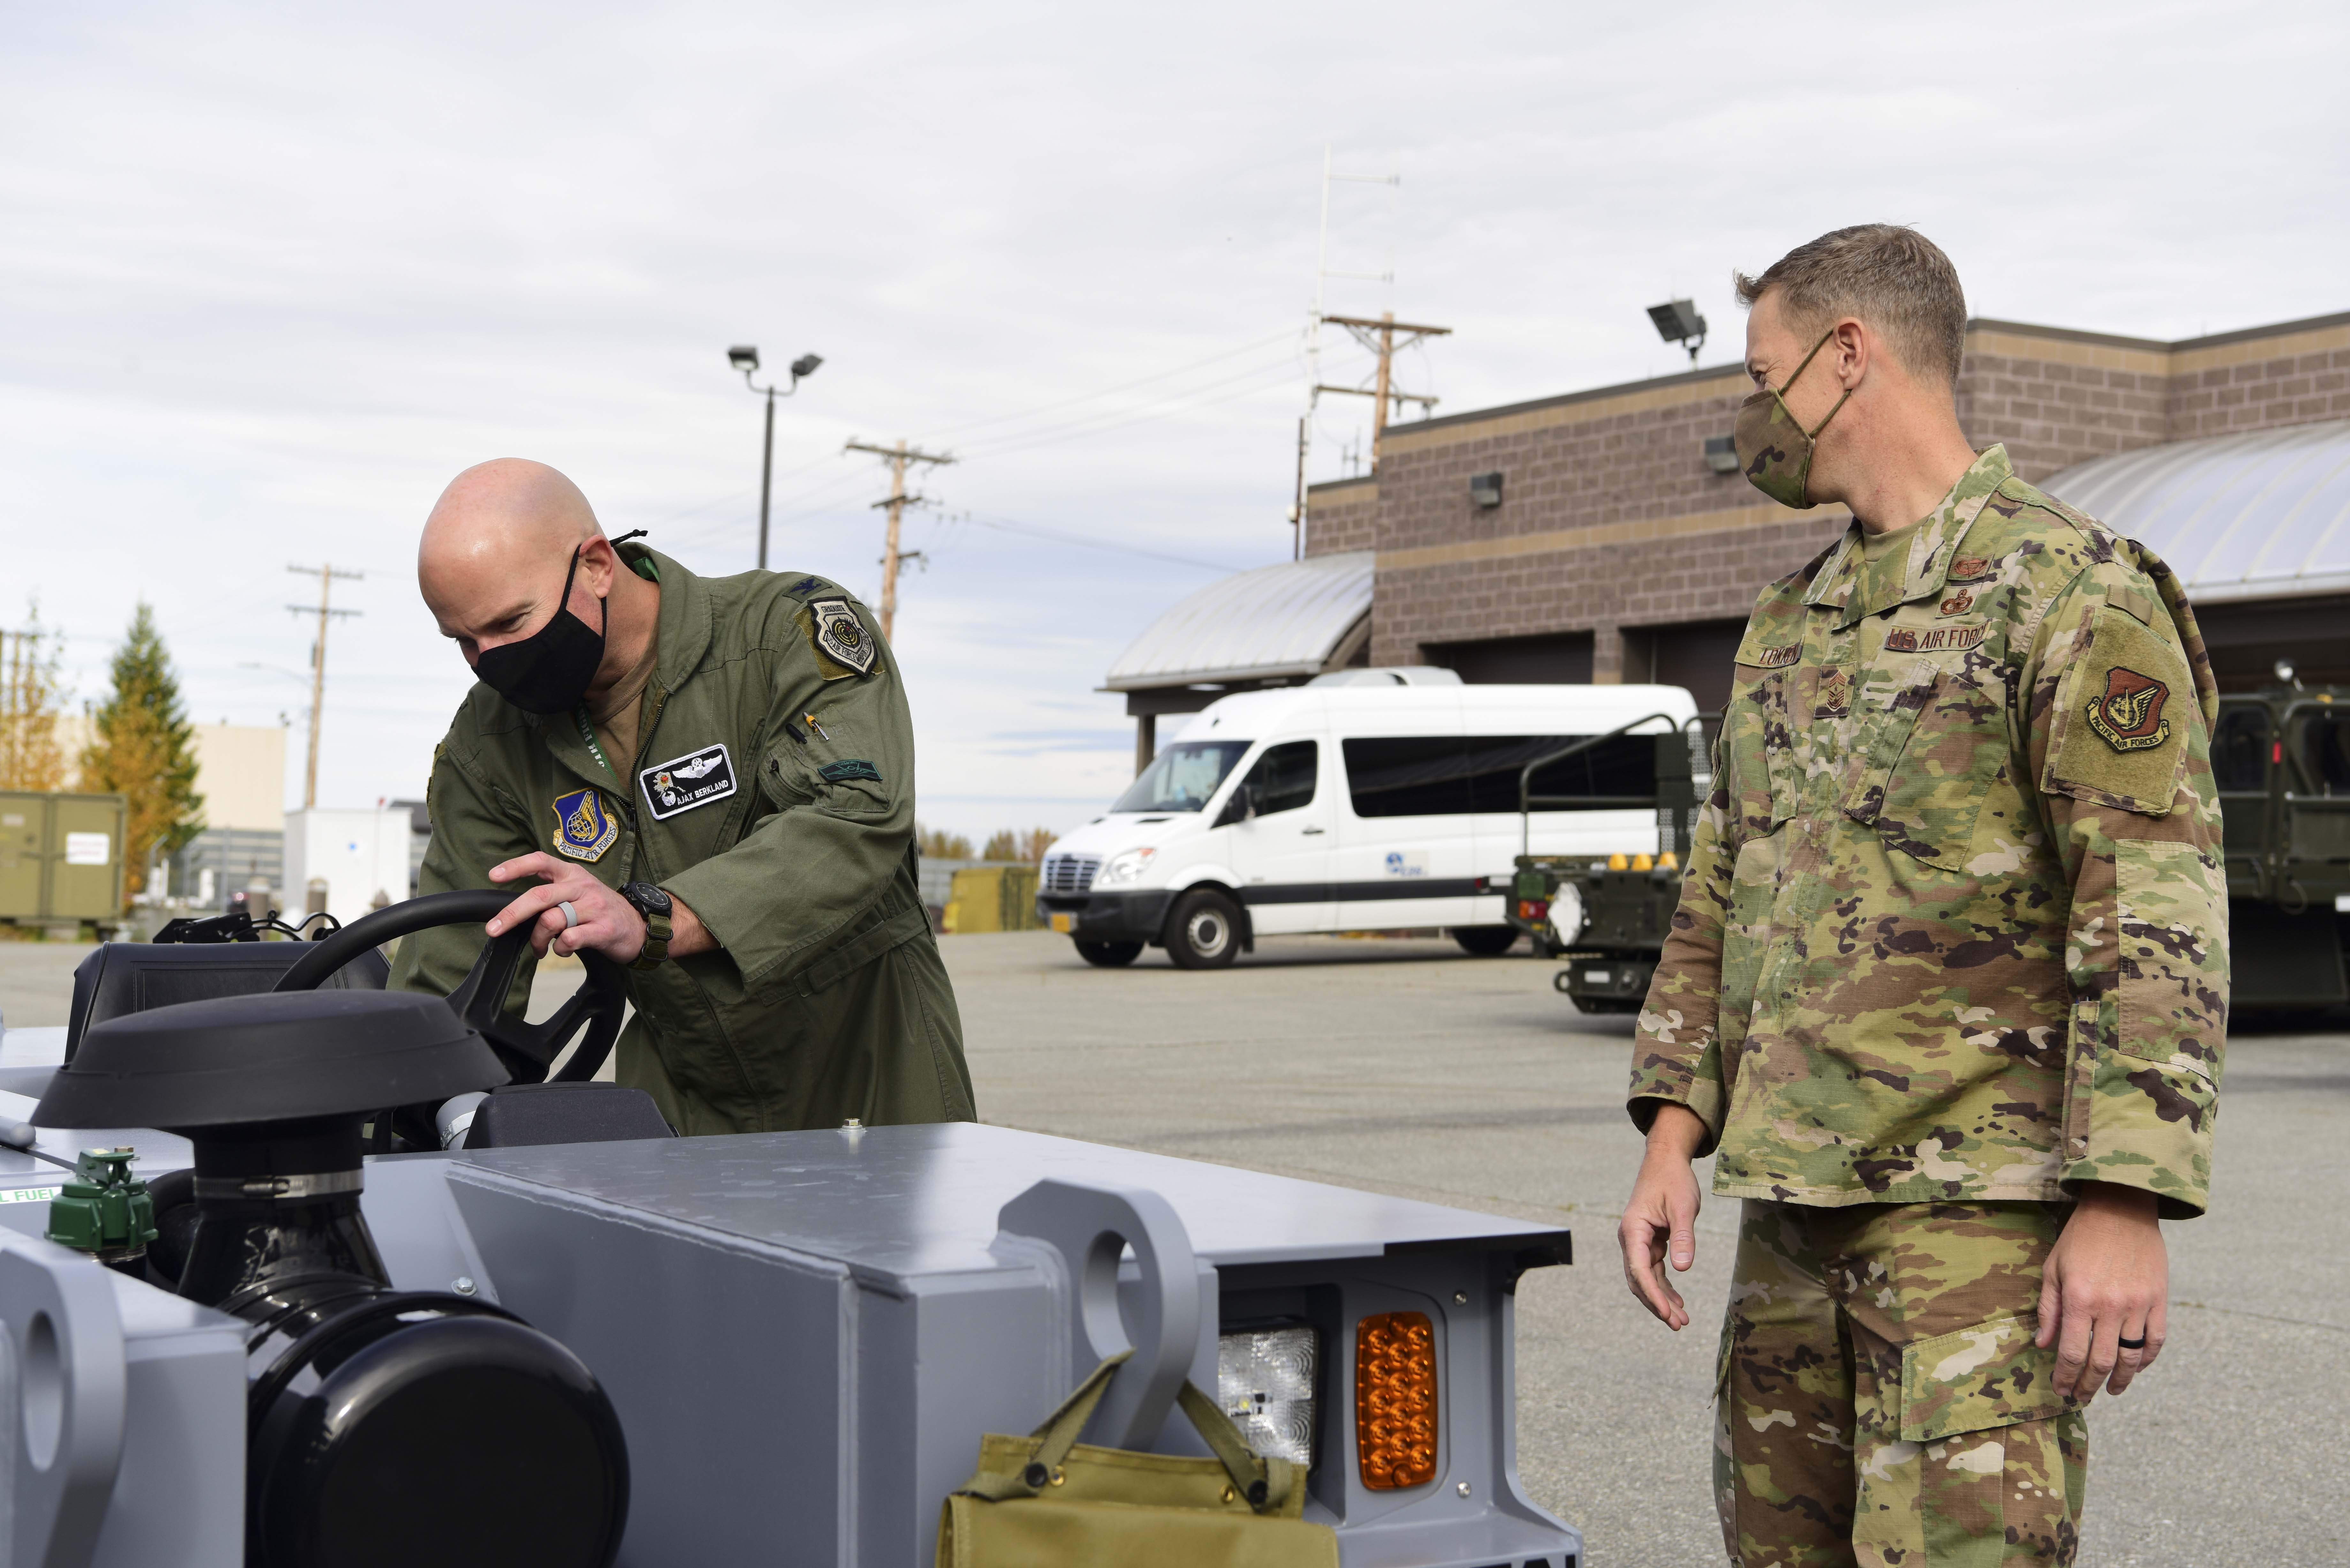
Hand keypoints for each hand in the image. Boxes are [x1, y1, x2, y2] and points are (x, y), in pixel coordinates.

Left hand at [486, 852, 646, 962]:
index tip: (494, 876)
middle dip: (511, 914)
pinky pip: (569, 939)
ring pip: (551, 921)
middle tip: (494, 929)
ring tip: (540, 948)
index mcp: (573, 874)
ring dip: (538, 940)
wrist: (641, 927)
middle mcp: (582, 887)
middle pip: (539, 896)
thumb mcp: (580, 892)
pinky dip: (560, 949)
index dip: (515, 866)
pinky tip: (564, 949)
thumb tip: (516, 909)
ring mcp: (594, 907)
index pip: (541, 861)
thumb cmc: (602, 911)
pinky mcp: (602, 929)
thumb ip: (553, 893)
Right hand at [1619, 1103, 1706, 1330]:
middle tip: (1678, 1324)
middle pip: (1639, 1279)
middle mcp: (1631, 1239)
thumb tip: (1683, 1268)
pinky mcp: (1650, 1242)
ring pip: (1646, 1278)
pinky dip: (1665, 1286)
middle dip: (1656, 1303)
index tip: (1667, 1314)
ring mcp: (1639, 1242)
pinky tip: (1678, 1302)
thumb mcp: (1683, 1207)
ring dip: (1662, 1299)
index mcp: (1633, 1229)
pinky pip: (1654, 1270)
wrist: (1666, 1161)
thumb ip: (1683, 1237)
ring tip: (1682, 1320)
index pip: (1638, 1269)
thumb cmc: (1674, 1180)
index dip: (1652, 1294)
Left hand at [2037, 1182, 2166, 1399]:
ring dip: (2120, 1380)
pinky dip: (2145, 1360)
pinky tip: (2134, 1369)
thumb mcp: (2053, 1269)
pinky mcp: (2159, 1300)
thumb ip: (2049, 1309)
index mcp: (2080, 1299)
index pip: (2072, 1353)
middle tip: (2081, 1398)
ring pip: (2131, 1357)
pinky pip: (2155, 1341)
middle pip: (2102, 1362)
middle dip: (2089, 1385)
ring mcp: (2139, 1305)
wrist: (2121, 1209)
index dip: (2066, 1377)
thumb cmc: (2080, 1238)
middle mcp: (2110, 1307)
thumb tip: (2044, 1346)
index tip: (2061, 1390)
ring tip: (2110, 1391)